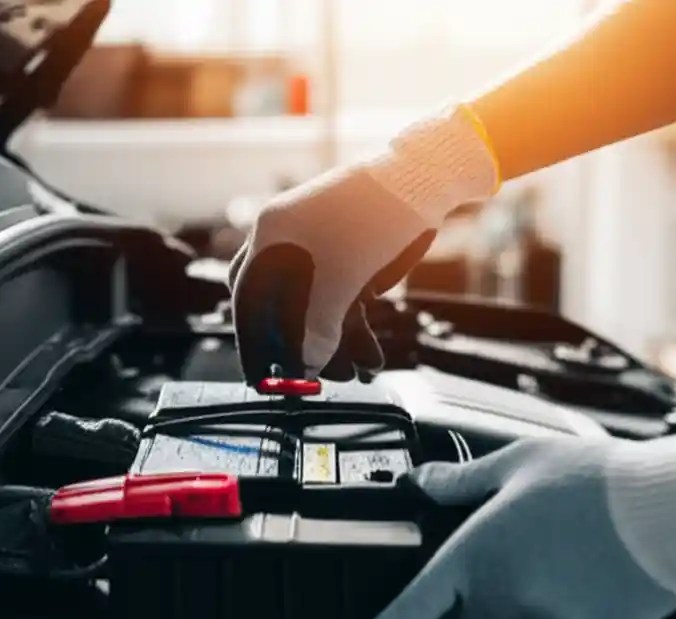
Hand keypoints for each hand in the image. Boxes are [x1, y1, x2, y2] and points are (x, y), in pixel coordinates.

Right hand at [228, 106, 498, 383]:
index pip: (248, 299)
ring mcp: (318, 247)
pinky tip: (370, 357)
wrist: (427, 178)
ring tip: (356, 374)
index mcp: (272, 235)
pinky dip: (353, 329)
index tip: (262, 379)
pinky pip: (339, 301)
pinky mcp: (347, 255)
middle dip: (296, 348)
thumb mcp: (345, 279)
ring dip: (334, 345)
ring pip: (314, 309)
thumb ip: (320, 327)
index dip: (253, 343)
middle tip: (308, 382)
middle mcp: (288, 240)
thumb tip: (305, 368)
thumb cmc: (380, 216)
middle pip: (278, 307)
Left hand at [345, 425, 675, 618]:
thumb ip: (459, 480)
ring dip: (522, 605)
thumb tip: (421, 481)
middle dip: (468, 603)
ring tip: (558, 554)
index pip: (412, 613)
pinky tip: (591, 572)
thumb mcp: (516, 463)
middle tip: (502, 558)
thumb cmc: (595, 481)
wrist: (673, 509)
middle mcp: (506, 602)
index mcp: (477, 558)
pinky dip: (571, 611)